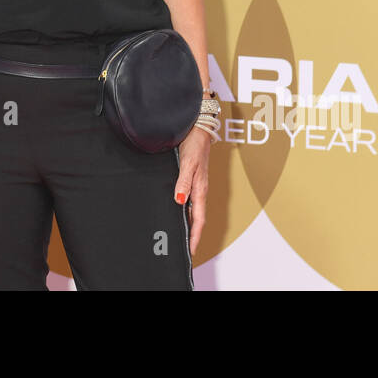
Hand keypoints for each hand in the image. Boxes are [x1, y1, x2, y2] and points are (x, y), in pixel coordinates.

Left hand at [173, 126, 212, 254]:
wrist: (197, 126)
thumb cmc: (194, 143)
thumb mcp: (189, 163)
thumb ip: (184, 182)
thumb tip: (179, 201)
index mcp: (200, 188)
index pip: (198, 219)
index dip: (194, 235)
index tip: (190, 251)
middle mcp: (199, 189)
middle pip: (196, 218)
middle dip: (192, 235)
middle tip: (184, 250)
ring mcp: (195, 184)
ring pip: (192, 209)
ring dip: (188, 224)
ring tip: (180, 236)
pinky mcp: (190, 178)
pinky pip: (188, 200)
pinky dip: (184, 210)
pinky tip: (177, 212)